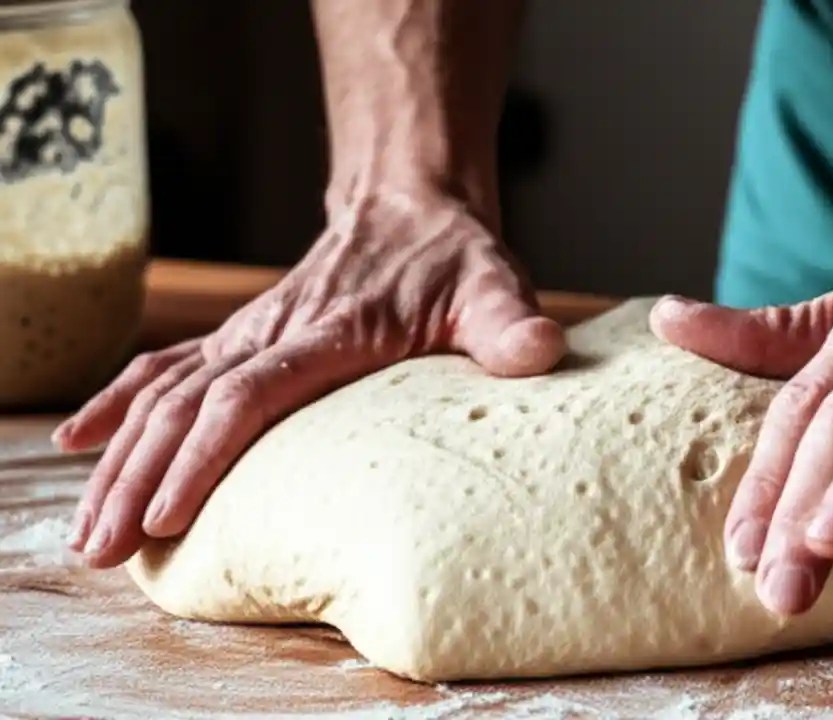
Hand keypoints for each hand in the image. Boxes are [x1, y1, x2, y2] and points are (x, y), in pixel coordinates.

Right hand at [58, 191, 564, 567]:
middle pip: (187, 405)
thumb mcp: (493, 287)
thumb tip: (541, 352)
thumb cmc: (453, 257)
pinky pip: (165, 367)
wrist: (410, 201)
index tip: (170, 513)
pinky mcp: (243, 334)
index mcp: (331, 332)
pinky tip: (77, 441)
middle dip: (141, 477)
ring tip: (88, 529)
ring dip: (120, 459)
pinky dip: (118, 403)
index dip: (206, 454)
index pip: (251, 394)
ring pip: (163, 393)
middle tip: (106, 547)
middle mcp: (275, 331)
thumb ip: (510, 325)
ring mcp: (251, 332)